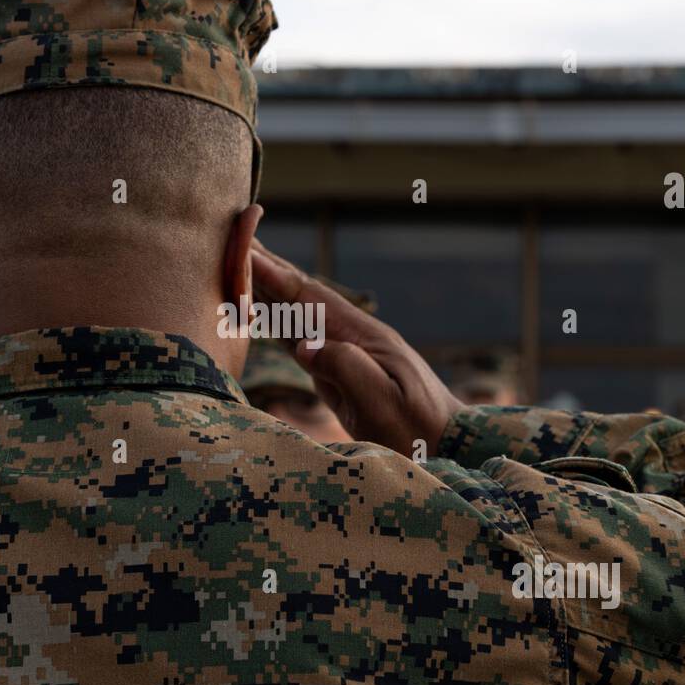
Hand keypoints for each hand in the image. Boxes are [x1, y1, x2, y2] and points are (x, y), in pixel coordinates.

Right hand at [250, 240, 463, 456]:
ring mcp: (347, 353)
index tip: (245, 249)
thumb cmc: (418, 429)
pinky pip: (301, 338)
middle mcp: (352, 337)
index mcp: (363, 337)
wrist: (449, 446)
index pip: (310, 298)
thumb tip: (303, 344)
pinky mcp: (342, 372)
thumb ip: (345, 369)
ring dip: (268, 289)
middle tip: (235, 237)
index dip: (275, 275)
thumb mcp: (382, 403)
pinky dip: (277, 320)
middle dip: (267, 269)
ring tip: (238, 266)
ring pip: (298, 314)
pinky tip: (262, 312)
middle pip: (302, 295)